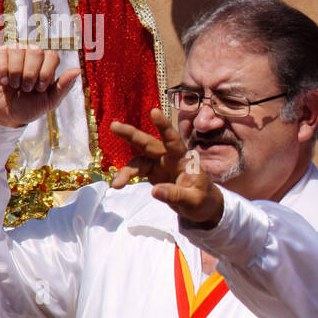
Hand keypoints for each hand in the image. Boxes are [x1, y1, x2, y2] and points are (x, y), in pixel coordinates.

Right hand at [0, 44, 79, 128]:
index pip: (52, 55)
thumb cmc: (28, 107)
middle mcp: (30, 54)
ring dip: (16, 73)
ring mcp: (13, 53)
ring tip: (14, 85)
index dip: (46, 72)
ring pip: (19, 50)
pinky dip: (3, 71)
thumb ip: (64, 86)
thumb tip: (78, 70)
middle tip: (26, 88)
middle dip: (31, 74)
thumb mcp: (49, 100)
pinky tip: (3, 81)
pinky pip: (2, 53)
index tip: (40, 88)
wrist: (4, 115)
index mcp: (45, 63)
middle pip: (36, 51)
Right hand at [110, 109, 223, 226]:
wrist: (203, 205)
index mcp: (183, 158)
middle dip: (131, 134)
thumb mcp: (194, 200)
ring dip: (126, 169)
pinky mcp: (153, 173)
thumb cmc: (203, 199)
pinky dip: (127, 177)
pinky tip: (117, 184)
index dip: (164, 126)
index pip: (173, 140)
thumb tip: (154, 191)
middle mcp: (169, 157)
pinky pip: (136, 171)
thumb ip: (176, 195)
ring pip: (139, 159)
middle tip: (113, 126)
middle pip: (149, 143)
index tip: (154, 111)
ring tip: (116, 184)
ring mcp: (159, 164)